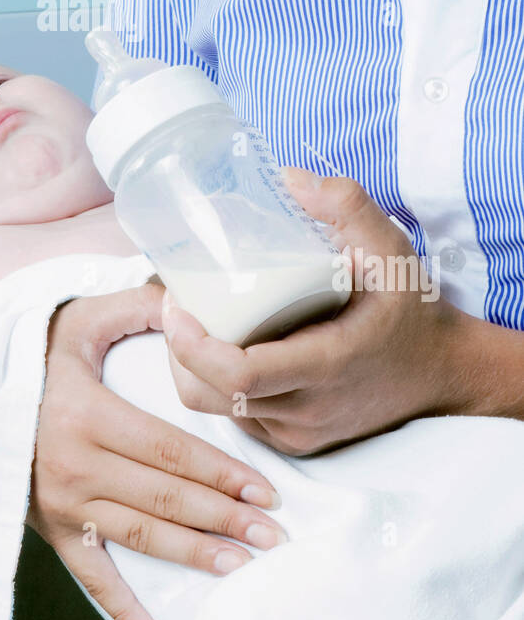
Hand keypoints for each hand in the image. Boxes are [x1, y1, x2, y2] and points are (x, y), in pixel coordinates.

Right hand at [29, 283, 285, 619]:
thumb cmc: (33, 352)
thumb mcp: (80, 317)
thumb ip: (137, 306)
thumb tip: (189, 299)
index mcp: (86, 414)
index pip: (169, 452)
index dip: (219, 473)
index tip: (263, 488)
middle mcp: (74, 465)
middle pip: (164, 498)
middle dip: (224, 517)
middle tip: (273, 533)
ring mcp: (61, 504)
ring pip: (140, 536)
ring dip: (195, 554)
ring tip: (242, 563)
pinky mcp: (50, 529)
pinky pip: (91, 575)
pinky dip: (125, 611)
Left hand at [163, 168, 469, 455]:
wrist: (443, 372)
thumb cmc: (411, 310)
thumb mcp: (390, 248)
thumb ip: (347, 205)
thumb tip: (289, 177)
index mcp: (324, 366)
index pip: (236, 376)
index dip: (191, 345)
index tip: (178, 304)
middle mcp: (305, 410)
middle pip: (208, 394)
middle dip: (177, 350)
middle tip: (176, 302)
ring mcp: (298, 433)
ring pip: (216, 410)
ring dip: (191, 367)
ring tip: (192, 320)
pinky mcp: (295, 443)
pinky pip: (236, 420)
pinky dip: (216, 386)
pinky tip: (221, 347)